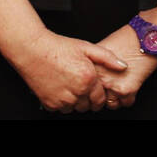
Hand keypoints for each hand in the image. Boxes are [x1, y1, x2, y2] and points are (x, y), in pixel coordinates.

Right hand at [6, 29, 127, 112]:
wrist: (33, 50)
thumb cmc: (58, 47)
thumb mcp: (86, 47)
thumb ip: (107, 58)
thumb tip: (123, 67)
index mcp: (88, 79)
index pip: (100, 99)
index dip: (98, 93)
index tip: (93, 87)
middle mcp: (77, 92)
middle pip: (88, 106)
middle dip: (87, 98)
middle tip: (80, 84)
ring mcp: (63, 100)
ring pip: (75, 109)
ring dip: (75, 101)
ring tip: (69, 84)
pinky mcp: (51, 104)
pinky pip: (61, 109)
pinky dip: (62, 102)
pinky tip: (60, 87)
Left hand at [94, 22, 156, 108]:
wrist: (144, 38)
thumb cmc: (127, 39)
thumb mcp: (103, 48)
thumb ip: (95, 63)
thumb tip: (90, 76)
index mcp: (91, 65)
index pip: (86, 86)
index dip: (93, 87)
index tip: (97, 87)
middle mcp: (98, 76)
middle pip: (96, 97)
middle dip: (104, 93)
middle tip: (113, 84)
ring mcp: (111, 84)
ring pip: (110, 104)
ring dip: (117, 97)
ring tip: (122, 84)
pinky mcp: (125, 90)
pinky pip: (126, 103)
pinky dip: (129, 97)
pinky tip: (131, 84)